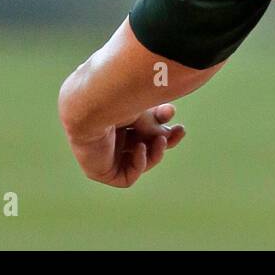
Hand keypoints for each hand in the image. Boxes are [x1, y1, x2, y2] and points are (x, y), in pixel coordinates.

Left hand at [67, 104, 185, 188]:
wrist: (94, 104)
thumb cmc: (115, 99)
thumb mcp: (142, 111)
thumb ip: (154, 127)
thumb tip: (167, 136)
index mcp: (112, 113)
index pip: (140, 123)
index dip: (158, 120)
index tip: (171, 111)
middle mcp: (105, 133)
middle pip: (141, 142)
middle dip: (163, 138)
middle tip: (180, 131)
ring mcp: (102, 152)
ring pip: (137, 160)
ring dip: (154, 152)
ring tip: (161, 140)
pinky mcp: (99, 170)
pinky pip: (126, 176)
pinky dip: (139, 163)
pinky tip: (140, 148)